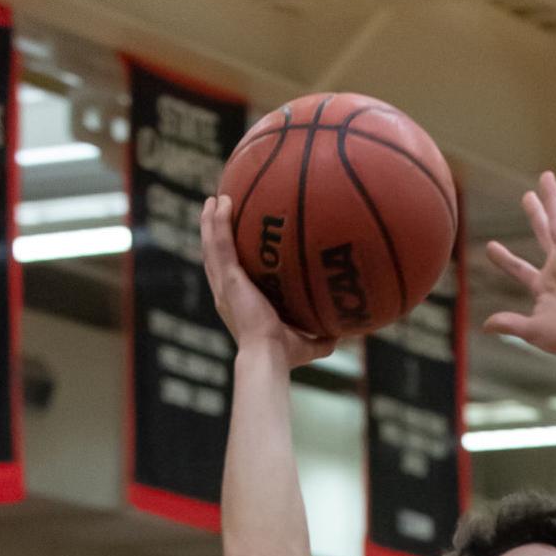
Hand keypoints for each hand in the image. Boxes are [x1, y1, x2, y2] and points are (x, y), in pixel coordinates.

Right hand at [201, 195, 335, 368]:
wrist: (269, 356)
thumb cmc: (284, 355)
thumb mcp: (308, 343)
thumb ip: (322, 336)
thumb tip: (344, 332)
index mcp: (238, 305)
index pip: (229, 277)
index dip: (227, 260)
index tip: (232, 243)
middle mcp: (226, 294)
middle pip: (214, 257)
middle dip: (213, 233)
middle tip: (216, 211)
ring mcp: (225, 286)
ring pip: (212, 247)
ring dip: (211, 222)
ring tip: (214, 200)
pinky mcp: (229, 280)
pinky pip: (220, 245)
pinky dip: (219, 223)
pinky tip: (222, 203)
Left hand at [484, 171, 555, 363]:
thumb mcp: (533, 331)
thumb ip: (510, 324)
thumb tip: (485, 325)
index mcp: (543, 287)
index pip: (519, 269)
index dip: (505, 259)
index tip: (491, 247)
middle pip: (542, 234)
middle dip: (536, 214)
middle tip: (528, 195)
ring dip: (551, 199)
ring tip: (546, 177)